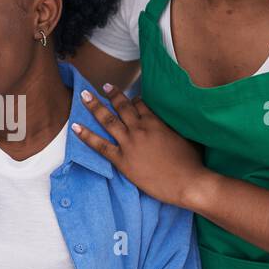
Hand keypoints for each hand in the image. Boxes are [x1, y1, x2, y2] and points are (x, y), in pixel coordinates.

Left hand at [71, 85, 210, 208]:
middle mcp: (140, 128)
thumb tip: (176, 120)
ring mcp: (130, 143)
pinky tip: (75, 127)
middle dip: (112, 94)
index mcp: (156, 121)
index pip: (141, 104)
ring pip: (107, 120)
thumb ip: (176, 126)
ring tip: (84, 96)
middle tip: (103, 87)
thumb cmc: (193, 162)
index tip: (131, 98)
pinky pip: (100, 145)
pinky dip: (86, 135)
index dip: (134, 100)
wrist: (189, 182)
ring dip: (94, 106)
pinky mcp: (123, 160)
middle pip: (122, 106)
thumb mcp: (187, 136)